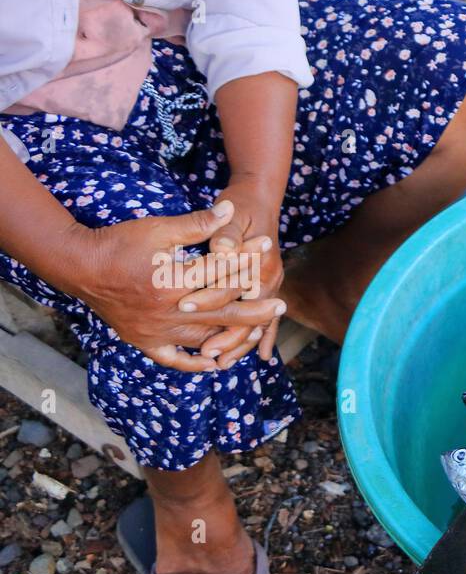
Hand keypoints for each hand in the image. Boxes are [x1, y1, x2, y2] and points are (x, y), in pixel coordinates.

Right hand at [68, 202, 286, 371]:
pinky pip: (173, 359)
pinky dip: (195, 363)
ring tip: (256, 333)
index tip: (266, 249)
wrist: (78, 266)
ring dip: (230, 337)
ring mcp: (156, 331)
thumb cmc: (118, 243)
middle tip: (280, 305)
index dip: (245, 258)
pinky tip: (215, 363)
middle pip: (220, 312)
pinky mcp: (145, 341)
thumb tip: (230, 210)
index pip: (219, 272)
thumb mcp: (157, 229)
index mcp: (172, 281)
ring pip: (204, 339)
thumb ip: (196, 224)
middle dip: (253, 309)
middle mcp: (167, 311)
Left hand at [193, 178, 285, 367]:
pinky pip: (268, 319)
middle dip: (229, 335)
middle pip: (249, 315)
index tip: (186, 310)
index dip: (210, 300)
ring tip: (222, 362)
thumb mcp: (233, 214)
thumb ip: (224, 232)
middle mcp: (270, 277)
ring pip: (259, 323)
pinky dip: (262, 337)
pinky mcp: (267, 287)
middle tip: (207, 354)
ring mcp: (271, 284)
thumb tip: (221, 248)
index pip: (233, 288)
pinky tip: (261, 356)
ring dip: (241, 343)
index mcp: (260, 261)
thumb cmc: (241, 206)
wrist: (260, 200)